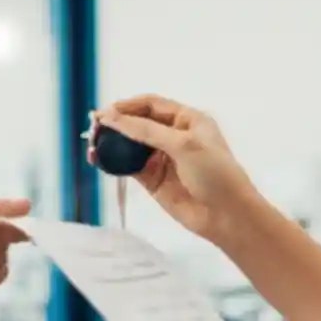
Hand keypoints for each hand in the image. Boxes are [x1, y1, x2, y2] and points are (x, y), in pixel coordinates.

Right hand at [90, 94, 260, 240]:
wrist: (228, 216)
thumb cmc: (215, 174)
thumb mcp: (183, 144)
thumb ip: (146, 130)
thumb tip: (112, 117)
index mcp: (187, 119)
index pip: (151, 104)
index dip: (127, 106)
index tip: (104, 112)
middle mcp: (173, 135)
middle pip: (137, 122)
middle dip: (115, 123)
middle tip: (93, 128)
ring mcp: (162, 158)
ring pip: (130, 145)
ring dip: (111, 143)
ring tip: (92, 145)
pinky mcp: (153, 180)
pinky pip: (128, 166)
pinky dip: (113, 162)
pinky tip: (98, 161)